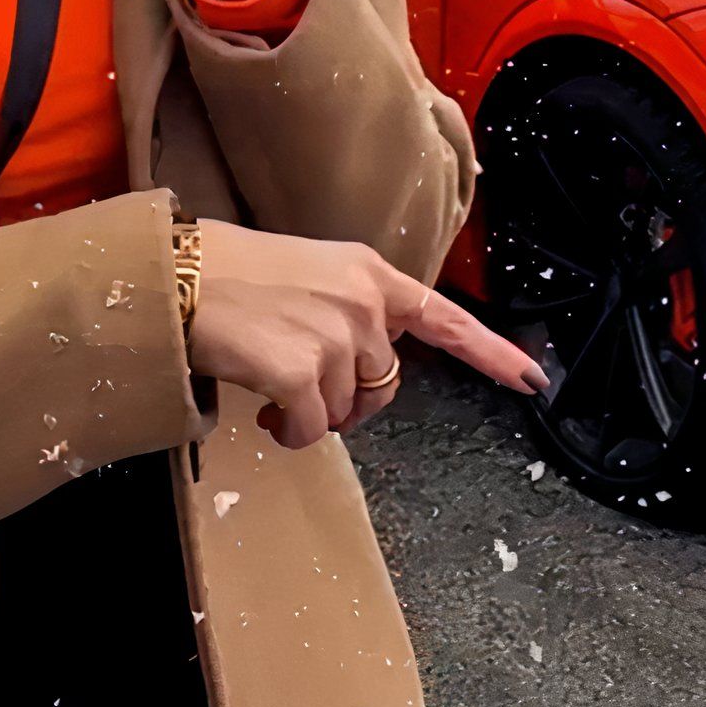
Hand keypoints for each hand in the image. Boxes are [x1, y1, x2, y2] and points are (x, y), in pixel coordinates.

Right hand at [181, 221, 547, 448]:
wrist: (174, 276)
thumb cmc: (227, 275)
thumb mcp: (309, 274)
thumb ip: (351, 312)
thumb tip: (367, 369)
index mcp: (369, 274)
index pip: (446, 320)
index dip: (493, 354)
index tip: (531, 380)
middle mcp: (362, 302)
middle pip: (383, 385)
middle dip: (348, 401)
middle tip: (302, 392)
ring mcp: (335, 336)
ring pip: (344, 410)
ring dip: (309, 415)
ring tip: (269, 387)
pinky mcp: (301, 370)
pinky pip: (309, 429)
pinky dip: (287, 432)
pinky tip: (262, 411)